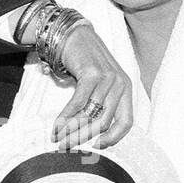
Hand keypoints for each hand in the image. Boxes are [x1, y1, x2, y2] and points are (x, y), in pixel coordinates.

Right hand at [51, 23, 134, 149]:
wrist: (74, 35)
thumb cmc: (85, 63)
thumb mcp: (99, 85)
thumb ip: (99, 105)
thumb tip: (86, 134)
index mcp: (126, 89)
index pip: (126, 122)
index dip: (114, 138)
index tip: (98, 146)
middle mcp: (120, 84)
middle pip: (104, 122)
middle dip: (84, 137)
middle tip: (67, 146)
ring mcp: (108, 78)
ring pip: (90, 114)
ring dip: (71, 130)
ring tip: (58, 139)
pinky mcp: (92, 74)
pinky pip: (78, 103)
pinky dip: (66, 117)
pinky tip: (57, 125)